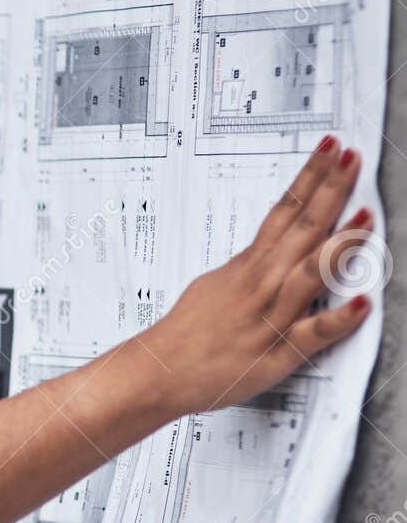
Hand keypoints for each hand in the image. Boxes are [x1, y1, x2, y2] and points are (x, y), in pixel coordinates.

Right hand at [134, 139, 373, 416]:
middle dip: (330, 191)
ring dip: (340, 243)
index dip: (310, 178)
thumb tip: (267, 252)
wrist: (156, 373)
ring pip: (309, 273)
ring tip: (365, 214)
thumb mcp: (213, 286)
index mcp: (248, 267)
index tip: (329, 149)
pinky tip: (361, 303)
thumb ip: (247, 269)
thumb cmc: (183, 335)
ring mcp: (270, 317)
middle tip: (351, 157)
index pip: (284, 211)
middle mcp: (261, 285)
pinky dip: (338, 319)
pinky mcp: (276, 354)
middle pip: (301, 230)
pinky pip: (311, 335)